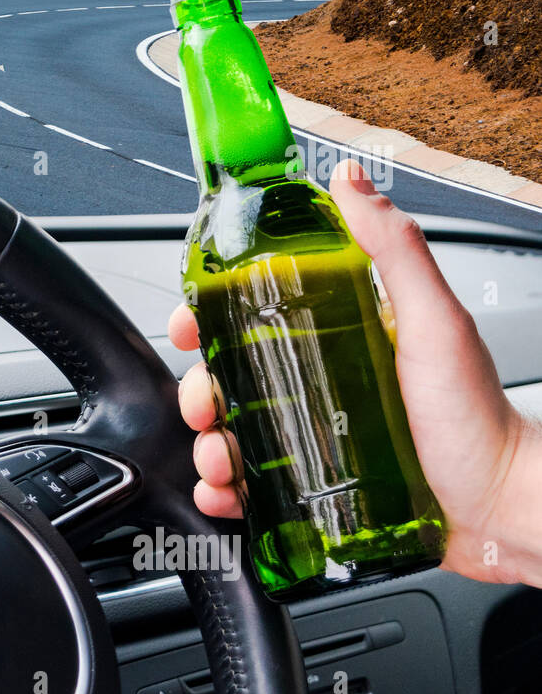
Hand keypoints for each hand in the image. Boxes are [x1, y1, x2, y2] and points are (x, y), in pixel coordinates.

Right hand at [168, 158, 541, 588]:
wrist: (504, 513)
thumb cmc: (481, 421)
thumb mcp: (434, 323)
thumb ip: (393, 249)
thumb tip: (350, 180)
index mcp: (341, 334)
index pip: (255, 311)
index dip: (209, 315)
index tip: (190, 324)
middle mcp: (323, 382)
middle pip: (230, 375)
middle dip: (200, 389)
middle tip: (206, 403)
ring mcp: (317, 437)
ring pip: (233, 432)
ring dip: (208, 443)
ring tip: (222, 458)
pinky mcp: (316, 488)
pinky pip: (252, 486)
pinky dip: (224, 489)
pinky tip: (227, 492)